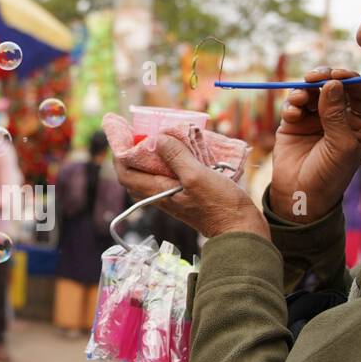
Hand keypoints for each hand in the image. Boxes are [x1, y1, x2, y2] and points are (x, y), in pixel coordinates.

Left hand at [112, 134, 269, 239]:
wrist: (240, 229)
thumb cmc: (220, 205)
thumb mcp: (197, 176)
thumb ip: (176, 157)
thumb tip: (155, 139)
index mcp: (158, 193)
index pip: (125, 174)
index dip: (119, 154)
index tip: (121, 134)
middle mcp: (161, 196)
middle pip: (136, 174)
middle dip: (132, 153)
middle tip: (137, 132)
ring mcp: (174, 196)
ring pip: (152, 174)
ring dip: (151, 155)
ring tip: (158, 136)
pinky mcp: (187, 195)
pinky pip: (169, 175)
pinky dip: (168, 160)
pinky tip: (180, 149)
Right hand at [267, 67, 360, 222]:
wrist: (300, 194)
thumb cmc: (329, 175)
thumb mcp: (340, 145)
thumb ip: (336, 114)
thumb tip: (332, 82)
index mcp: (360, 123)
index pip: (360, 92)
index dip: (350, 80)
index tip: (336, 75)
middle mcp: (339, 117)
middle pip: (335, 86)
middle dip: (324, 78)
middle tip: (313, 77)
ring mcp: (316, 118)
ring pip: (312, 91)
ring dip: (304, 90)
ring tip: (298, 100)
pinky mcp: (295, 122)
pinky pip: (294, 103)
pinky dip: (292, 103)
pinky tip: (292, 114)